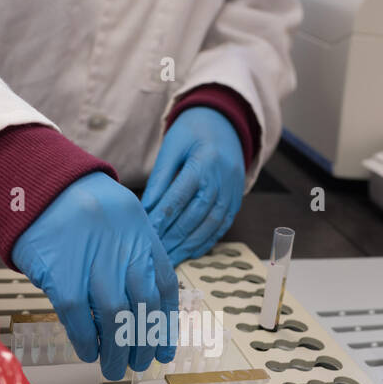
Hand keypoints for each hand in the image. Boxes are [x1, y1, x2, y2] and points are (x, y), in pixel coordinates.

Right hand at [12, 173, 177, 380]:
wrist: (38, 185)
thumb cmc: (77, 205)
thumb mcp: (120, 219)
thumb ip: (134, 255)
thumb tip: (142, 307)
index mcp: (142, 236)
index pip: (165, 288)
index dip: (166, 325)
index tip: (163, 349)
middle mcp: (123, 250)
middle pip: (144, 307)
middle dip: (143, 343)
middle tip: (138, 364)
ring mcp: (93, 262)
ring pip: (116, 318)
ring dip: (117, 349)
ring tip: (113, 367)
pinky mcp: (62, 273)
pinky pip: (79, 317)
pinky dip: (86, 339)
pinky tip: (88, 352)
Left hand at [141, 107, 245, 265]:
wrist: (225, 124)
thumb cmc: (192, 133)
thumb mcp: (172, 146)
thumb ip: (160, 178)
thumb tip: (146, 209)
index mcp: (204, 162)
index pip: (179, 197)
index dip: (162, 218)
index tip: (146, 233)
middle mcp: (222, 180)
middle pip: (195, 216)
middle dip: (173, 237)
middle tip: (154, 254)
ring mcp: (232, 192)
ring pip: (210, 226)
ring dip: (188, 246)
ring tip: (169, 259)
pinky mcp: (236, 201)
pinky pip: (222, 227)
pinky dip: (205, 242)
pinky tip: (189, 252)